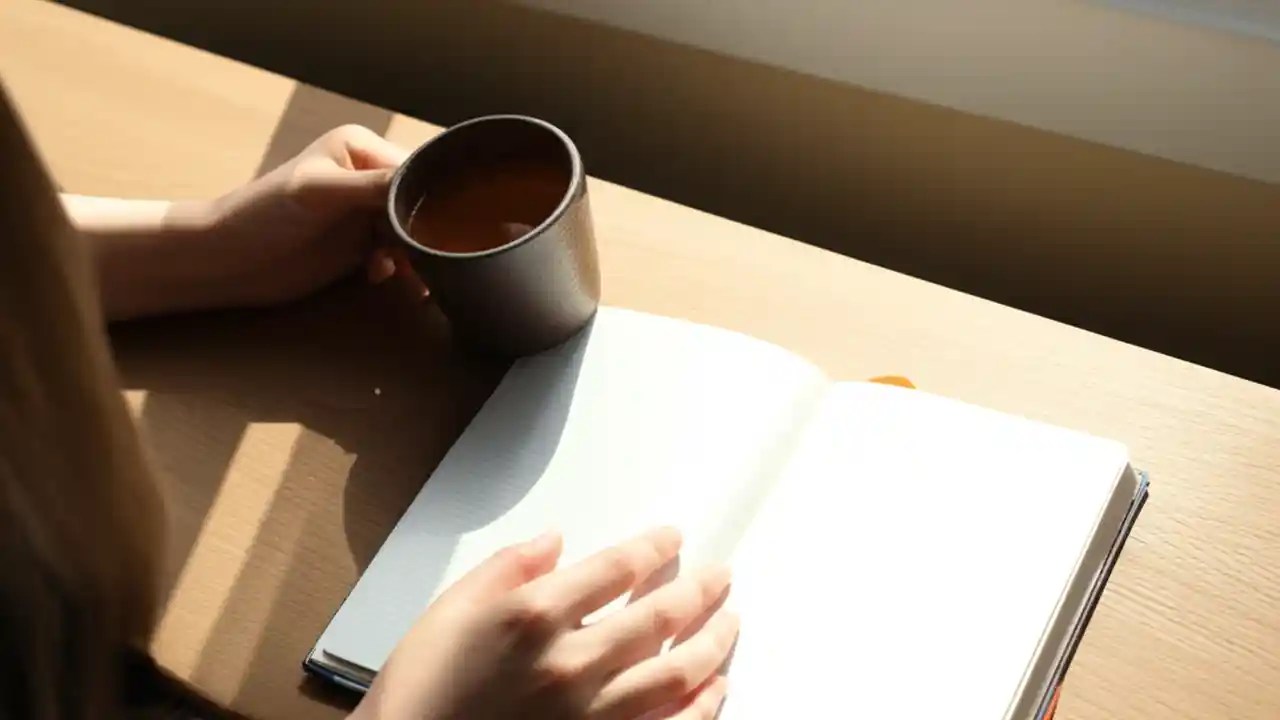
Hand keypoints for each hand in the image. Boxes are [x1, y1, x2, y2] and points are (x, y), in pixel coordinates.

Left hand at [202, 124, 416, 307]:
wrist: (229, 260)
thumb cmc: (264, 214)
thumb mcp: (320, 192)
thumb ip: (372, 187)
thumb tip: (429, 188)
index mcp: (361, 148)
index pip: (415, 169)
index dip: (433, 197)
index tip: (445, 226)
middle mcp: (368, 176)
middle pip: (420, 202)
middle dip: (427, 230)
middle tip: (432, 257)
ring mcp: (366, 212)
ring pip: (414, 231)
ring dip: (417, 255)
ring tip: (413, 276)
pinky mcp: (362, 245)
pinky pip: (399, 255)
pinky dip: (402, 270)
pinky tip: (385, 278)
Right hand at [352, 528, 736, 719]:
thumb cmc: (422, 688)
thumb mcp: (451, 609)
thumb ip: (508, 567)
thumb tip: (555, 541)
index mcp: (534, 616)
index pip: (616, 568)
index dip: (652, 548)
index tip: (671, 538)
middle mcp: (571, 662)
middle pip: (659, 617)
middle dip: (699, 590)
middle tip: (721, 575)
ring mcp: (590, 712)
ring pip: (676, 673)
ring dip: (713, 643)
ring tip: (731, 621)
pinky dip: (701, 707)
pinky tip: (717, 687)